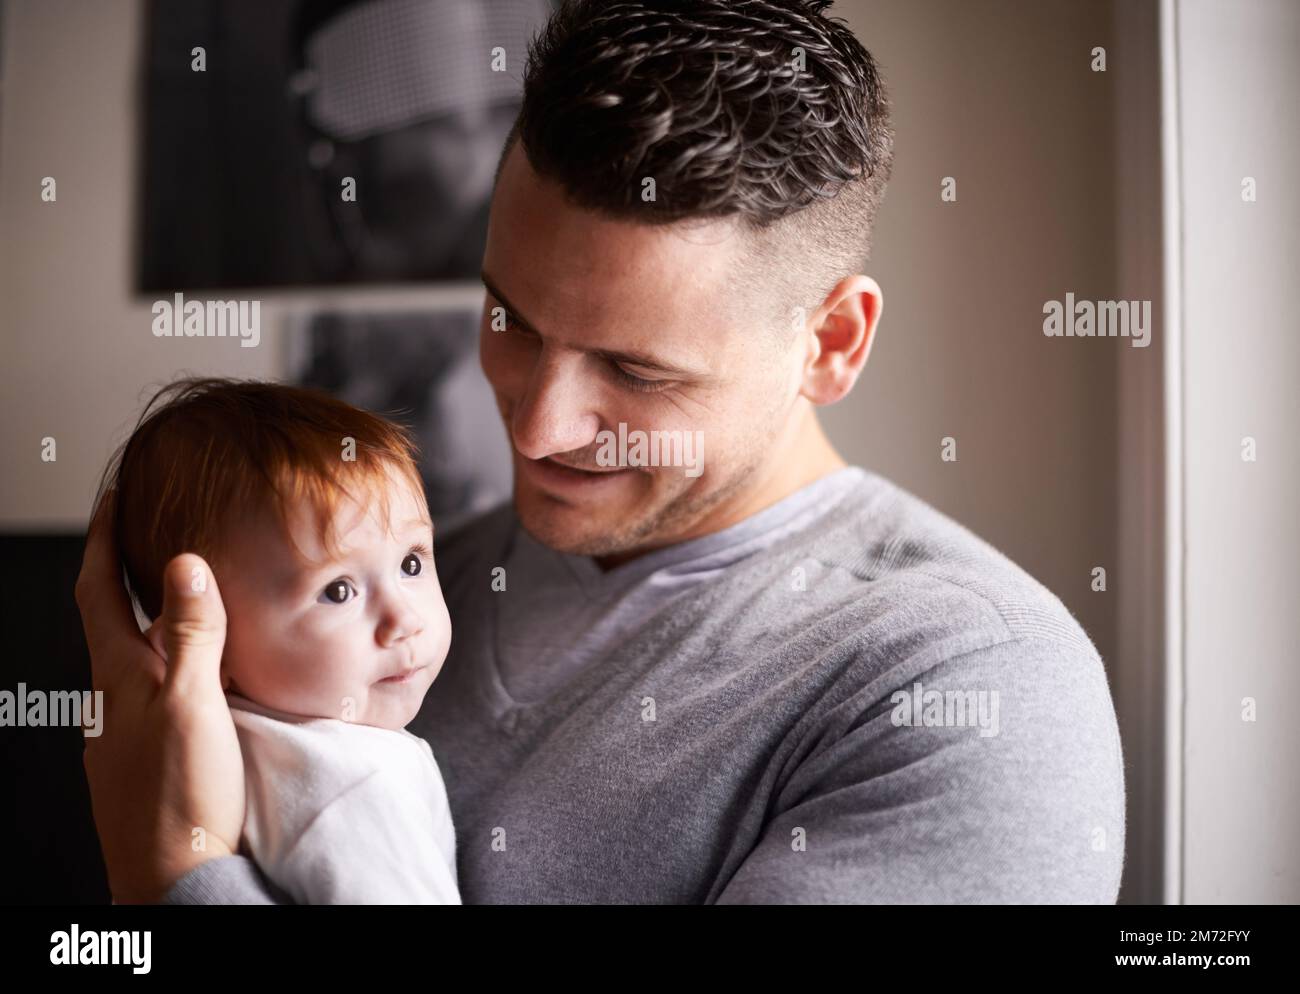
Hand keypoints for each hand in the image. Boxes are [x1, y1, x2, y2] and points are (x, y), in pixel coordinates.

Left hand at [76, 490, 244, 902]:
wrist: (174, 878)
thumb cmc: (180, 794)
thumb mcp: (192, 703)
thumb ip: (190, 634)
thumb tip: (185, 563)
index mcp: (118, 676)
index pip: (100, 590)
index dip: (105, 539)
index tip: (116, 495)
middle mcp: (116, 698)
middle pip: (119, 621)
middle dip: (138, 574)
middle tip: (165, 535)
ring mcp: (131, 730)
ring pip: (143, 659)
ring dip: (164, 622)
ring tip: (200, 597)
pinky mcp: (153, 756)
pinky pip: (163, 691)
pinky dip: (181, 663)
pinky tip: (213, 675)